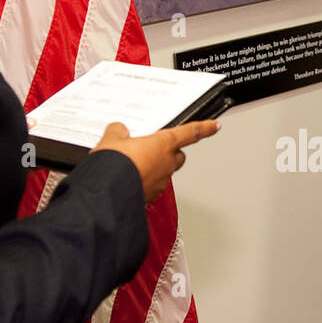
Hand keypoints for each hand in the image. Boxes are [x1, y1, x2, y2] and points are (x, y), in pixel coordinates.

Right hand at [93, 119, 219, 203]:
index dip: (204, 128)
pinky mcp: (150, 196)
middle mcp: (166, 164)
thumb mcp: (111, 140)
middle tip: (154, 147)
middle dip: (170, 151)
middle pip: (178, 155)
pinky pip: (152, 185)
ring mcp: (160, 182)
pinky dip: (145, 181)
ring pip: (165, 171)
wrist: (107, 194)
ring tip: (134, 162)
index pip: (190, 133)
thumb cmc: (114, 166)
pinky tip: (129, 177)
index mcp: (163, 145)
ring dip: (155, 166)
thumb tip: (119, 130)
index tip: (214, 126)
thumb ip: (118, 132)